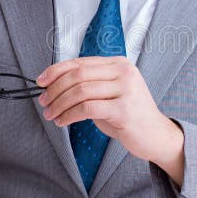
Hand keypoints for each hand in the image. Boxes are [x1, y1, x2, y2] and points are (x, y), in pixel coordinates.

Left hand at [36, 56, 184, 183]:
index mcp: (119, 63)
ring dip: (59, 104)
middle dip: (55, 89)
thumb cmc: (128, 115)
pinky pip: (87, 108)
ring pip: (80, 91)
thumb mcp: (110, 93)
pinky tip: (62, 122)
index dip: (56, 71)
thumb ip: (90, 84)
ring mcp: (126, 89)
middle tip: (43, 102)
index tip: (40, 82)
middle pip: (78, 75)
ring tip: (51, 114)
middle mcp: (124, 72)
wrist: (155, 135)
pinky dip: (69, 115)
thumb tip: (54, 84)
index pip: (80, 62)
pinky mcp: (124, 109)